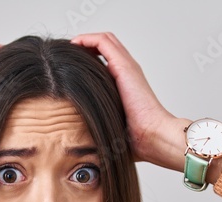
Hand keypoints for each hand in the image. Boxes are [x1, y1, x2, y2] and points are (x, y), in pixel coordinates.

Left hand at [69, 32, 184, 168]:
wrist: (152, 137)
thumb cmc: (136, 140)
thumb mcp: (111, 127)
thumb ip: (99, 124)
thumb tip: (81, 141)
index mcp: (125, 85)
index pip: (107, 61)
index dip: (89, 59)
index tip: (71, 67)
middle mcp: (127, 72)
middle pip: (106, 47)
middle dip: (85, 47)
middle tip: (69, 54)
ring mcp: (127, 67)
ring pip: (105, 40)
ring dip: (86, 40)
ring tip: (70, 46)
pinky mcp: (124, 66)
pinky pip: (103, 42)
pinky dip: (87, 39)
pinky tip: (74, 44)